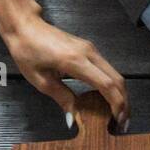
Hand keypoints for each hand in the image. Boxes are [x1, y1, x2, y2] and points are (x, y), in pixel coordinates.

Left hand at [0, 0, 127, 122]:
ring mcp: (91, 50)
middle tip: (123, 124)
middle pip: (117, 80)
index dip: (116, 104)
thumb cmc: (27, 50)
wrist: (24, 25)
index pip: (106, 85)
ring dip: (120, 95)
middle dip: (124, 103)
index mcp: (76, 61)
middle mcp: (89, 53)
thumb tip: (74, 119)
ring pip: (115, 74)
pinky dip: (113, 86)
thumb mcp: (40, 80)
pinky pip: (108, 69)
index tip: (118, 121)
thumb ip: (62, 99)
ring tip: (118, 115)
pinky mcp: (89, 50)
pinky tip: (109, 99)